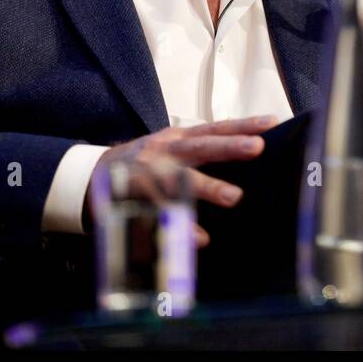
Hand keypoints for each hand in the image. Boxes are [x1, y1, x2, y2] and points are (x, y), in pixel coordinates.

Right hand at [90, 115, 282, 246]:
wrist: (92, 177)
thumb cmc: (144, 163)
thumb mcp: (170, 147)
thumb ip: (201, 148)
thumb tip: (246, 146)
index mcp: (176, 140)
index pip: (213, 128)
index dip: (241, 124)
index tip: (271, 122)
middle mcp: (164, 153)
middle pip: (199, 147)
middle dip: (228, 147)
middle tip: (257, 148)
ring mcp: (148, 175)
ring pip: (178, 179)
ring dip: (206, 187)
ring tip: (234, 196)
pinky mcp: (134, 201)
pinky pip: (158, 214)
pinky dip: (178, 227)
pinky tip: (199, 238)